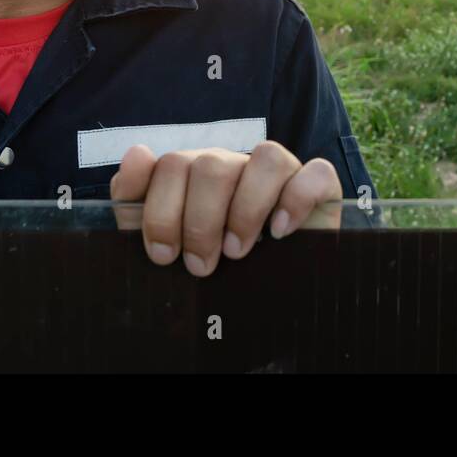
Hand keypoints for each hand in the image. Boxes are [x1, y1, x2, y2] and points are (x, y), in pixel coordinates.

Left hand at [108, 141, 342, 275]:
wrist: (269, 302)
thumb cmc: (213, 268)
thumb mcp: (169, 243)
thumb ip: (137, 202)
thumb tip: (137, 153)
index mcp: (196, 175)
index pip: (172, 165)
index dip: (161, 209)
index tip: (163, 254)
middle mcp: (237, 166)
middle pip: (212, 165)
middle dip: (200, 221)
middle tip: (201, 265)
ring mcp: (281, 173)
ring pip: (265, 157)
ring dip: (246, 209)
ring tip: (238, 251)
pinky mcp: (320, 187)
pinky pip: (315, 173)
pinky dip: (296, 200)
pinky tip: (281, 232)